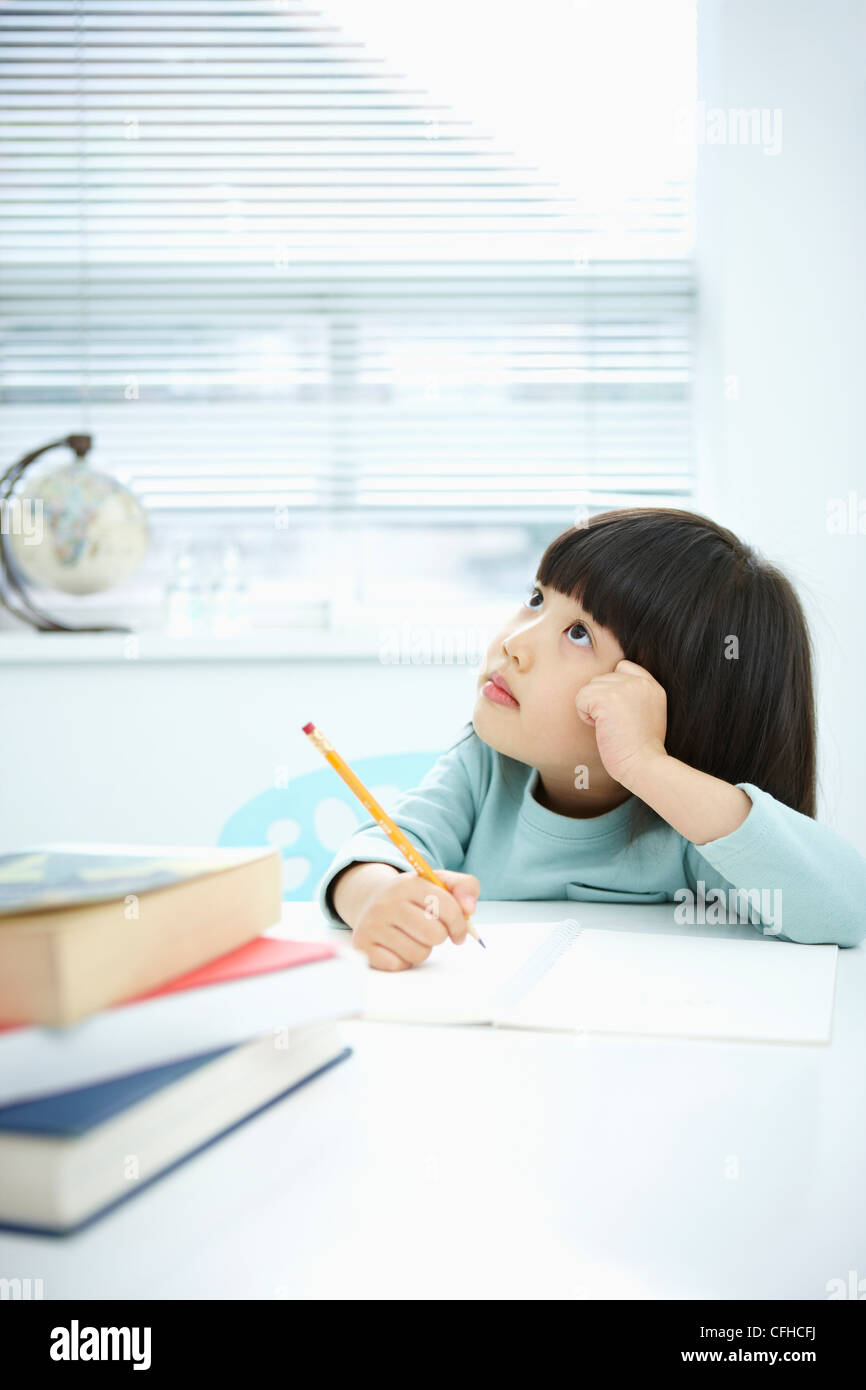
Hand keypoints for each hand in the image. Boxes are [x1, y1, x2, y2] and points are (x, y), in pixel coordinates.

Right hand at [352, 867, 479, 971]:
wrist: (371, 900)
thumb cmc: (413, 896)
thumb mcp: (438, 883)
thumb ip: (464, 886)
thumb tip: (470, 908)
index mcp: (409, 884)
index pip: (447, 907)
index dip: (459, 924)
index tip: (459, 932)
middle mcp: (387, 902)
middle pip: (435, 934)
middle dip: (439, 937)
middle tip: (432, 932)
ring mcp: (372, 924)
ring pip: (418, 953)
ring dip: (422, 949)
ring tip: (412, 937)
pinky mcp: (363, 946)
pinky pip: (398, 965)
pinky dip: (403, 960)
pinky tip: (396, 946)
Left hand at [575, 658, 667, 788]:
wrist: (644, 764)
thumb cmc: (642, 749)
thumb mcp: (649, 713)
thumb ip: (635, 696)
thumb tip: (609, 692)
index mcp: (651, 685)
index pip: (622, 667)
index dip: (612, 687)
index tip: (616, 710)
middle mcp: (639, 682)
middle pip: (602, 678)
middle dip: (601, 701)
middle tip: (616, 724)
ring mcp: (623, 687)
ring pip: (589, 688)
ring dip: (593, 709)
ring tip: (610, 727)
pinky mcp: (606, 698)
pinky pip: (580, 699)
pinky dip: (585, 715)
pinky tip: (601, 728)